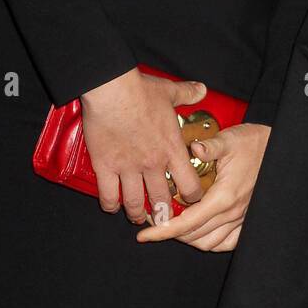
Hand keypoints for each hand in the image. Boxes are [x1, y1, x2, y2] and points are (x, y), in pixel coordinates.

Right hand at [80, 68, 207, 223]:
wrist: (113, 91)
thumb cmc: (142, 91)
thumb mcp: (170, 91)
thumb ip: (188, 93)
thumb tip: (202, 89)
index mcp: (172, 148)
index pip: (189, 184)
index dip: (192, 196)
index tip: (190, 199)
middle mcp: (152, 163)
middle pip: (162, 200)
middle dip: (164, 213)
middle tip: (163, 218)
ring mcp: (128, 168)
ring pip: (135, 203)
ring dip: (137, 214)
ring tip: (139, 218)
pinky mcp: (105, 167)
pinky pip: (108, 196)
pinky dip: (110, 205)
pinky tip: (113, 206)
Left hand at [135, 123, 271, 251]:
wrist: (280, 149)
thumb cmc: (255, 143)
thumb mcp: (230, 139)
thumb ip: (210, 146)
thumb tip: (193, 148)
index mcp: (224, 196)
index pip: (187, 223)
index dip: (163, 231)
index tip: (145, 235)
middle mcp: (232, 212)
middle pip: (194, 236)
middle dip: (171, 233)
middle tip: (155, 223)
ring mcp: (241, 218)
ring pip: (208, 243)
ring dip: (189, 238)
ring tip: (175, 226)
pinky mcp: (247, 220)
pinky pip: (226, 243)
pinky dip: (210, 242)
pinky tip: (201, 233)